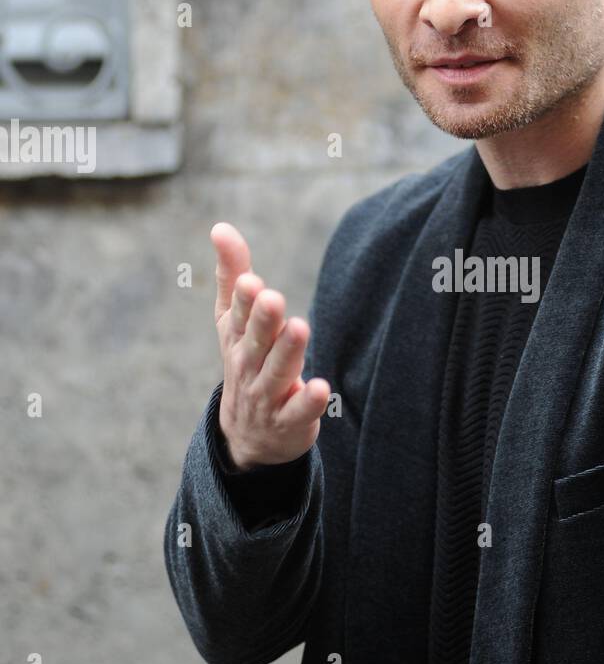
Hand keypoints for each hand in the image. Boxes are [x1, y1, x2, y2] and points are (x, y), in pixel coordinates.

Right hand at [211, 221, 330, 469]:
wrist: (248, 436)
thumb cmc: (246, 361)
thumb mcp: (233, 321)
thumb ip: (232, 275)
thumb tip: (221, 227)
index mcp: (237, 338)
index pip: (237, 315)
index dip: (243, 300)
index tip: (251, 281)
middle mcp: (248, 365)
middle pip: (256, 341)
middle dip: (263, 320)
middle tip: (273, 298)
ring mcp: (267, 395)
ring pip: (277, 372)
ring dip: (288, 351)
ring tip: (301, 327)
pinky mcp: (289, 421)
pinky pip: (299, 412)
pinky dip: (309, 402)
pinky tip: (322, 388)